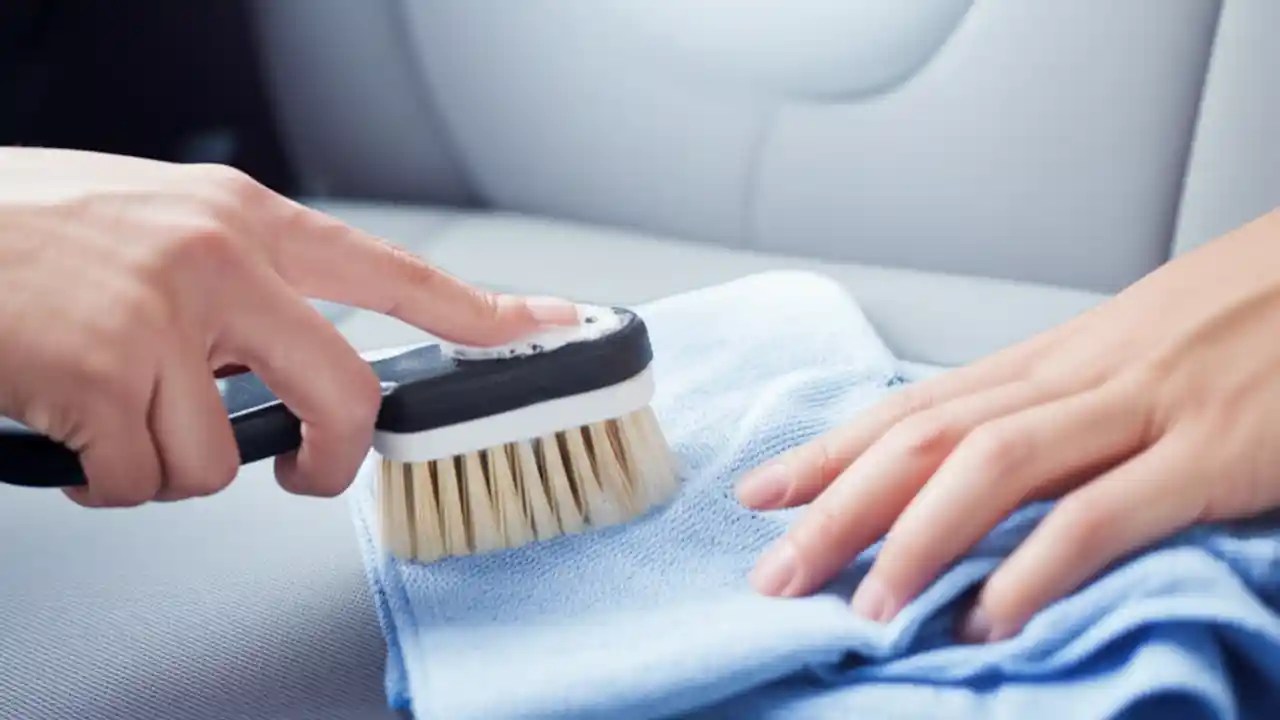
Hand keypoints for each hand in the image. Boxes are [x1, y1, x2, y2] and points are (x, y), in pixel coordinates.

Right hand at [0, 148, 576, 505]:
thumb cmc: (28, 232)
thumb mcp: (159, 226)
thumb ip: (238, 285)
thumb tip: (284, 361)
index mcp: (243, 221)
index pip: (393, 272)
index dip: (480, 310)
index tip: (543, 328)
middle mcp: (219, 265)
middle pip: (342, 395)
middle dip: (330, 460)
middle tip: (304, 473)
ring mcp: (164, 323)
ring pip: (223, 463)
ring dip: (168, 466)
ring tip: (116, 420)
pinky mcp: (107, 383)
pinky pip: (144, 484)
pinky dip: (107, 482)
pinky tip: (74, 436)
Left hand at [736, 209, 1279, 642]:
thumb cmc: (1242, 320)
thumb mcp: (1134, 353)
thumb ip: (1058, 404)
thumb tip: (974, 459)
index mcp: (1054, 358)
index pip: (916, 406)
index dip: (830, 452)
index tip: (761, 493)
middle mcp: (1077, 376)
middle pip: (927, 438)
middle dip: (839, 505)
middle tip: (774, 571)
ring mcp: (1143, 409)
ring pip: (993, 466)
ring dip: (914, 540)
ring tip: (863, 611)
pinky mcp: (1213, 453)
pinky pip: (1103, 514)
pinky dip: (1036, 567)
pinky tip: (989, 617)